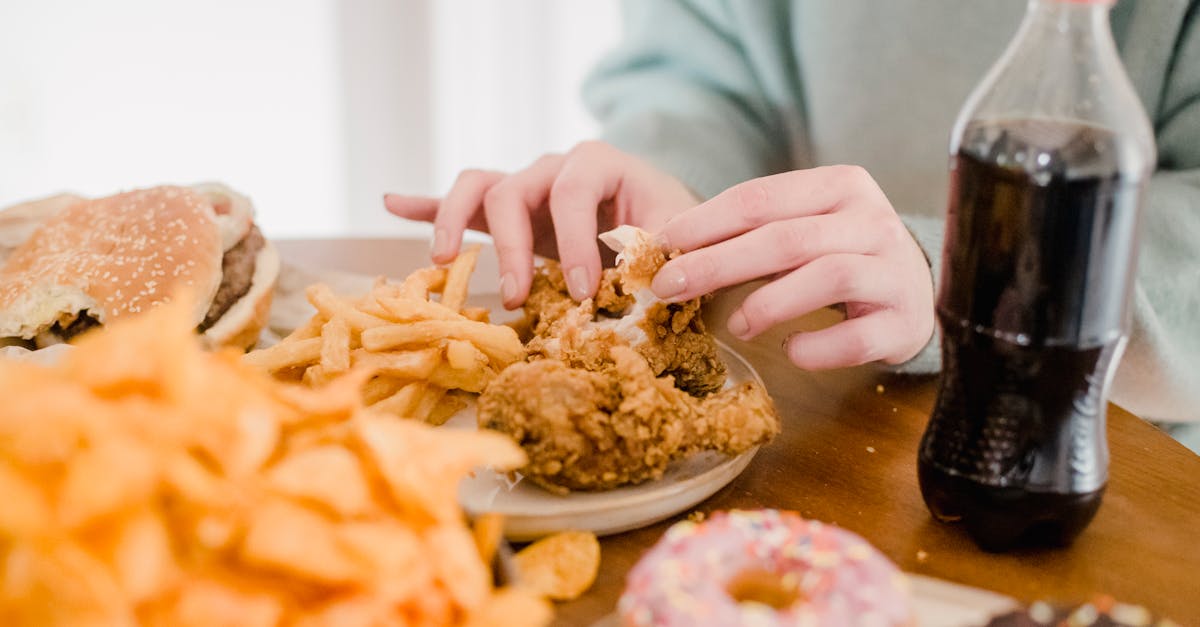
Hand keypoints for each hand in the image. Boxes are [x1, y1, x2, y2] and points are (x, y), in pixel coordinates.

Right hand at [384, 141, 697, 307]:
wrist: (664, 221)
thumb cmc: (671, 227)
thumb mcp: (676, 237)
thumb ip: (659, 253)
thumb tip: (644, 281)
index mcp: (598, 164)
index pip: (573, 192)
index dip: (574, 241)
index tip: (582, 292)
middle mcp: (554, 168)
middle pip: (512, 190)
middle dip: (511, 247)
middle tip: (519, 297)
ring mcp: (526, 186)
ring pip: (477, 186)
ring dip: (454, 220)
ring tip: (444, 259)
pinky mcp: (508, 211)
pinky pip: (460, 199)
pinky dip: (426, 202)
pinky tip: (393, 202)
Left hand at [651, 166, 934, 369]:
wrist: (916, 295)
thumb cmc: (841, 258)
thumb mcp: (802, 231)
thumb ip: (749, 234)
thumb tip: (667, 251)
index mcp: (840, 186)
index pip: (762, 197)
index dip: (706, 222)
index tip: (661, 245)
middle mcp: (872, 221)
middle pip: (786, 238)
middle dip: (718, 263)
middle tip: (669, 288)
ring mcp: (894, 271)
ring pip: (827, 277)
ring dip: (770, 304)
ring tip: (738, 325)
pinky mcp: (904, 320)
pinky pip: (857, 337)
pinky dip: (817, 347)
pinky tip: (791, 350)